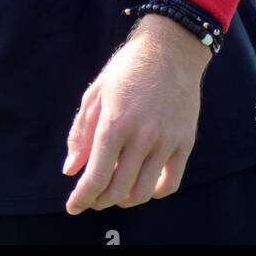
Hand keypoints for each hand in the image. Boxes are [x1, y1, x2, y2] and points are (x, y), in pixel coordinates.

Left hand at [62, 16, 207, 213]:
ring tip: (114, 192)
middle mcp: (141, 136)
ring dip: (124, 200)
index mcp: (114, 123)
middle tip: (92, 197)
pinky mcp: (185, 142)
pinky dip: (154, 192)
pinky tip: (142, 184)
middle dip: (100, 200)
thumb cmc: (127, 68)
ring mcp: (166, 141)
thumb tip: (70, 170)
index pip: (96, 176)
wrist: (170, 49)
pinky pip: (171, 183)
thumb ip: (81, 134)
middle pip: (118, 190)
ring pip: (143, 191)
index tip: (73, 206)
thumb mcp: (96, 93)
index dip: (82, 197)